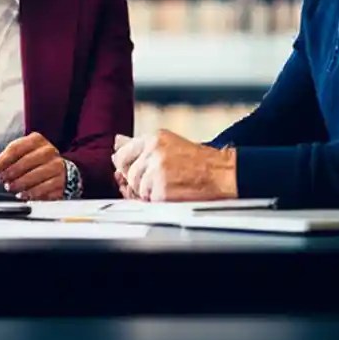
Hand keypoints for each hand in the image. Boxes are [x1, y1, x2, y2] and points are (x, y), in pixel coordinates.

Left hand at [0, 132, 66, 200]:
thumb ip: (8, 159)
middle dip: (10, 173)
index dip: (2, 160)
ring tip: (10, 187)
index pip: (16, 148)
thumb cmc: (35, 162)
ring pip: (34, 176)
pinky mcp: (60, 181)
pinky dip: (30, 193)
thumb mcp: (22, 153)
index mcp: (36, 140)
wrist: (58, 170)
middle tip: (1, 180)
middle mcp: (48, 151)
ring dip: (19, 184)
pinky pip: (43, 189)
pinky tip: (22, 194)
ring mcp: (57, 166)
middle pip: (25, 162)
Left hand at [111, 131, 237, 201]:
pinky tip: (171, 193)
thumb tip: (117, 142)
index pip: (122, 154)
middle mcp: (153, 153)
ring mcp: (156, 172)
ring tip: (168, 185)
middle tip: (156, 181)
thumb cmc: (199, 160)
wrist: (221, 173)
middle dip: (138, 181)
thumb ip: (139, 144)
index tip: (130, 171)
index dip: (125, 166)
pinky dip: (157, 200)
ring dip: (148, 192)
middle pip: (128, 174)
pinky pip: (148, 199)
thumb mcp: (167, 143)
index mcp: (153, 139)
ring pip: (137, 188)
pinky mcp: (162, 190)